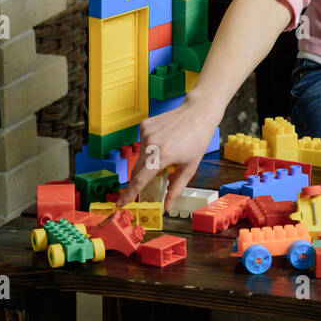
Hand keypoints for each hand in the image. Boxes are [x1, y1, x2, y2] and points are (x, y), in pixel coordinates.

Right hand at [119, 93, 223, 211]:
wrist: (198, 113)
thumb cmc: (197, 140)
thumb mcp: (190, 167)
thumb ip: (176, 188)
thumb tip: (167, 206)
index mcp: (161, 156)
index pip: (140, 180)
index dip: (130, 194)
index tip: (121, 203)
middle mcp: (150, 144)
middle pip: (137, 170)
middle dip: (139, 180)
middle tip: (146, 186)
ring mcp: (146, 133)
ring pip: (140, 157)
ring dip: (148, 162)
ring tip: (166, 154)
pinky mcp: (144, 125)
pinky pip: (142, 144)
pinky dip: (149, 148)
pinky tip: (164, 142)